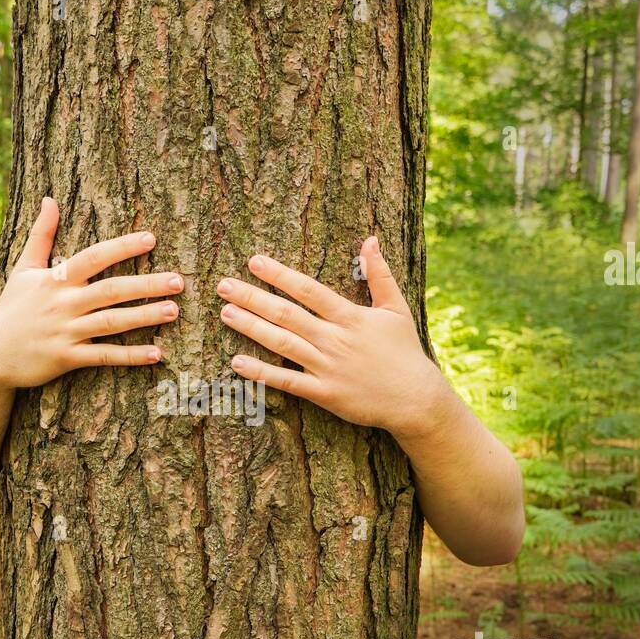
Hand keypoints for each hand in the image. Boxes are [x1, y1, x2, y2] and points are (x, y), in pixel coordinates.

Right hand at [0, 197, 182, 388]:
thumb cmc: (11, 308)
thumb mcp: (23, 269)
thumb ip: (41, 235)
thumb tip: (49, 199)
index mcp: (55, 279)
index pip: (94, 258)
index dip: (122, 247)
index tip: (151, 238)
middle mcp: (63, 303)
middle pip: (110, 290)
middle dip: (146, 284)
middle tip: (178, 281)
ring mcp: (66, 332)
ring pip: (111, 322)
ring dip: (144, 317)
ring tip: (173, 311)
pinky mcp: (67, 358)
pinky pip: (104, 356)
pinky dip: (131, 356)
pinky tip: (157, 353)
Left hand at [217, 237, 442, 438]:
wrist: (416, 399)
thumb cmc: (405, 352)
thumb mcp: (396, 308)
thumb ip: (380, 274)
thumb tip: (370, 239)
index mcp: (350, 316)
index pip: (308, 290)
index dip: (280, 275)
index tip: (254, 261)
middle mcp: (334, 339)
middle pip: (287, 314)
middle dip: (253, 297)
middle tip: (224, 285)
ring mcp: (327, 367)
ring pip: (282, 343)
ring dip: (251, 327)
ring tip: (226, 313)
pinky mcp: (324, 393)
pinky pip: (287, 381)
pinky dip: (261, 372)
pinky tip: (237, 362)